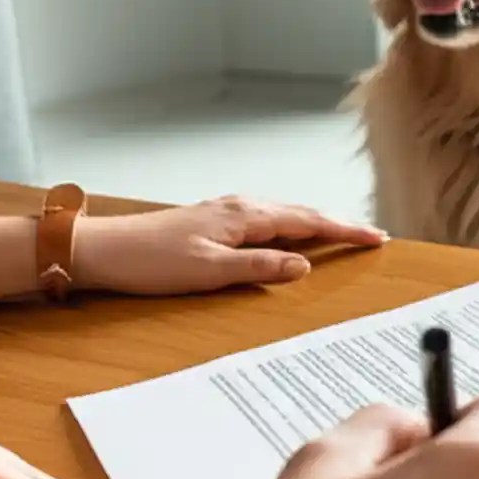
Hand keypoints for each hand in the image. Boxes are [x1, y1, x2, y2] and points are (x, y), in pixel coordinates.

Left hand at [73, 197, 387, 295]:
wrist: (103, 249)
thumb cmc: (152, 262)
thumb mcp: (211, 271)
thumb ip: (260, 267)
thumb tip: (303, 266)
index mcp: (246, 217)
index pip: (308, 221)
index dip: (344, 231)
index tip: (375, 238)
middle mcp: (240, 207)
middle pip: (301, 212)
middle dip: (338, 224)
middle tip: (371, 237)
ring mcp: (226, 211)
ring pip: (284, 214)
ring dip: (316, 224)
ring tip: (342, 234)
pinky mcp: (214, 220)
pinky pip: (267, 220)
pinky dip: (291, 226)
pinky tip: (291, 235)